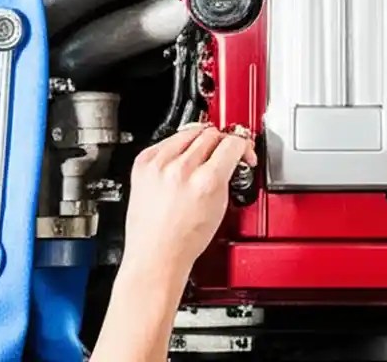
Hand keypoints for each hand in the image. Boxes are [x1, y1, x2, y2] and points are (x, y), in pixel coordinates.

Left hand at [122, 125, 257, 279]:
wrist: (156, 254)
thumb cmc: (185, 240)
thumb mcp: (220, 207)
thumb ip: (226, 176)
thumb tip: (230, 157)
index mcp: (206, 181)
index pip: (232, 143)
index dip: (243, 146)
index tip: (243, 151)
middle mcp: (181, 169)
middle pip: (211, 134)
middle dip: (223, 142)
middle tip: (224, 154)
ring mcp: (159, 164)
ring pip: (189, 132)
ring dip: (201, 140)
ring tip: (203, 155)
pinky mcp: (143, 163)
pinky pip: (166, 141)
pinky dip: (177, 146)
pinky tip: (181, 158)